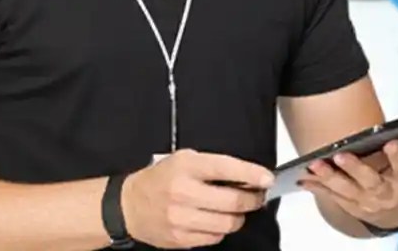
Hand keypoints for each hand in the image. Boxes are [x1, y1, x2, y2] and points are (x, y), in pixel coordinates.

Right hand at [120, 149, 273, 248]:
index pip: (227, 168)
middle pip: (233, 201)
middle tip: (257, 196)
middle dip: (253, 199)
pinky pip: (215, 237)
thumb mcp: (185, 160)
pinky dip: (222, 229)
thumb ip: (214, 166)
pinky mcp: (180, 238)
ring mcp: (181, 218)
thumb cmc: (161, 179)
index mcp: (186, 167)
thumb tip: (248, 176)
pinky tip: (217, 220)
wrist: (130, 205)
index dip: (252, 174)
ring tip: (237, 210)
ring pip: (228, 222)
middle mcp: (183, 192)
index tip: (267, 179)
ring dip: (240, 217)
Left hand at [298, 114, 397, 232]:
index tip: (391, 142)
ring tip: (314, 162)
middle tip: (341, 154)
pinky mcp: (348, 204)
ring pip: (345, 190)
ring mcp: (365, 201)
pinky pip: (329, 195)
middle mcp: (386, 192)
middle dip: (355, 169)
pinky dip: (316, 186)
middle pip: (370, 181)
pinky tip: (302, 174)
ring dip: (328, 178)